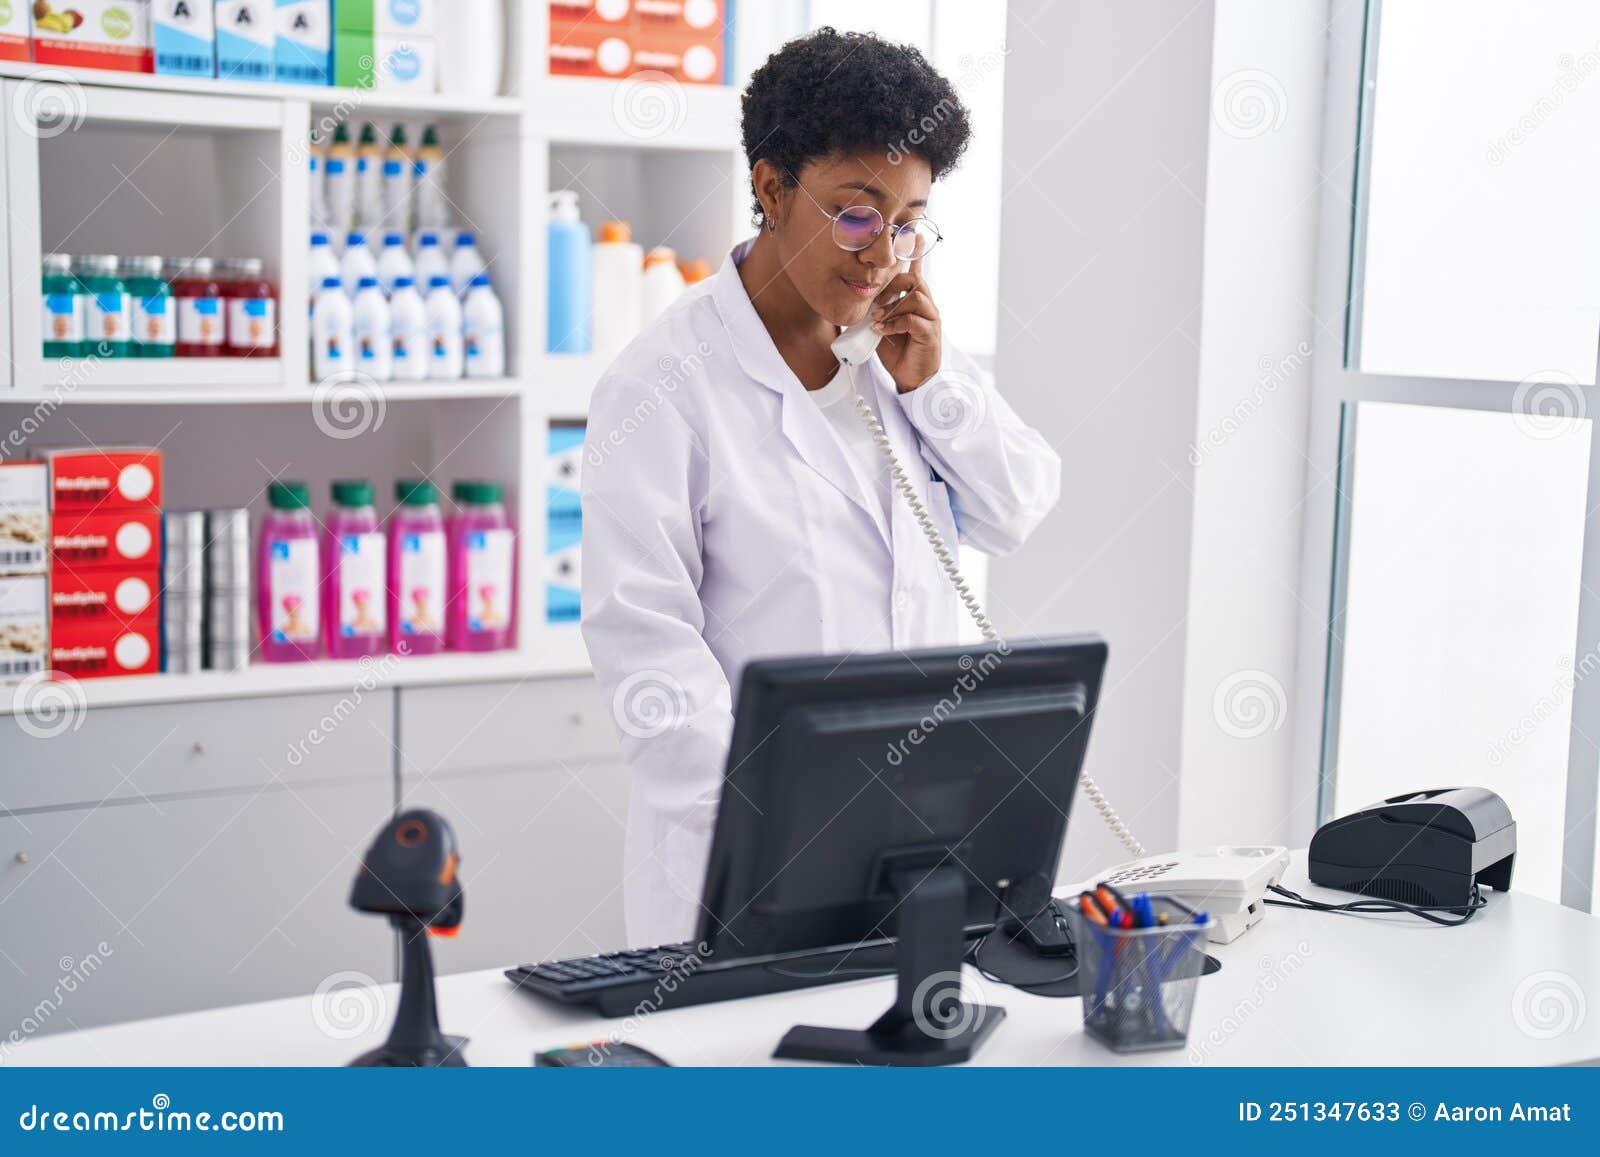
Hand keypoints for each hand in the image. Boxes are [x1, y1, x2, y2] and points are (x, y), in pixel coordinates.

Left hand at [870, 259, 940, 392]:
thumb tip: (859, 302)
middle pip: (915, 280)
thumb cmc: (898, 353)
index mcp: (916, 302)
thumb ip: (875, 312)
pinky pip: (912, 320)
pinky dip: (893, 323)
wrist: (911, 379)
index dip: (916, 255)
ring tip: (876, 318)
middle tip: (876, 300)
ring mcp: (930, 320)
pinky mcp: (929, 334)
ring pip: (916, 297)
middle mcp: (927, 307)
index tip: (914, 236)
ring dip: (891, 306)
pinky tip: (881, 331)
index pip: (917, 274)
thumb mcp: (881, 327)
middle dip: (893, 285)